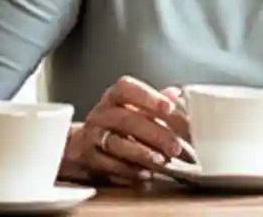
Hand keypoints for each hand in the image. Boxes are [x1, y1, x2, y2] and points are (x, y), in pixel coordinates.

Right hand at [61, 77, 188, 185]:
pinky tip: (145, 174)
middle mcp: (101, 113)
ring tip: (161, 161)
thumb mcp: (136, 108)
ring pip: (115, 143)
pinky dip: (128, 170)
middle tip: (175, 146)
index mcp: (114, 96)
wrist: (85, 144)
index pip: (126, 89)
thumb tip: (177, 94)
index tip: (169, 107)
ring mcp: (92, 135)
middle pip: (125, 119)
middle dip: (153, 133)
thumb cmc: (120, 123)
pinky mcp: (89, 158)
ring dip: (141, 153)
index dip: (147, 96)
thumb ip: (157, 101)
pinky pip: (108, 164)